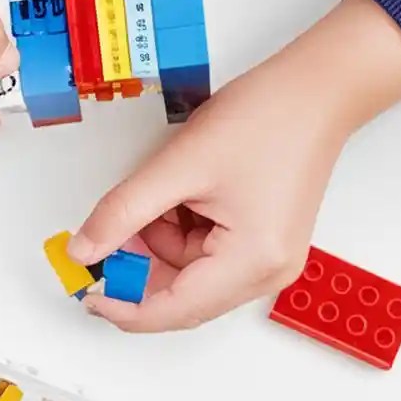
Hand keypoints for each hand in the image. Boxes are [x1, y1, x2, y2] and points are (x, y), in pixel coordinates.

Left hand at [66, 0, 400, 331]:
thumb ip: (122, 212)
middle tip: (113, 226)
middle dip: (142, 262)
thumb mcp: (178, 166)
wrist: (316, 90)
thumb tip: (84, 250)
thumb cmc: (268, 118)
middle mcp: (266, 273)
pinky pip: (205, 254)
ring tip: (170, 189)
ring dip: (162, 240)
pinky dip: (181, 230)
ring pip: (188, 273)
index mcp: (253, 262)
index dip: (123, 306)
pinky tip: (186, 194)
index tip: (88, 292)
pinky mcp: (262, 244)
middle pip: (181, 296)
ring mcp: (267, 260)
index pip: (174, 310)